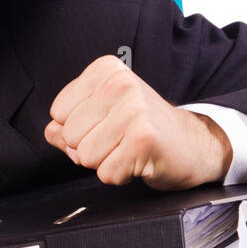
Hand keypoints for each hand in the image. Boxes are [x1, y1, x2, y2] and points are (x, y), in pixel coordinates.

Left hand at [44, 55, 232, 189]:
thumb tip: (53, 132)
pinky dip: (121, 175)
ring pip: (85, 156)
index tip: (106, 124)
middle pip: (70, 136)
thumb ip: (66, 124)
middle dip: (90, 148)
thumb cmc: (142, 129)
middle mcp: (120, 84)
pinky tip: (139, 160)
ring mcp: (134, 110)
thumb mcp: (101, 116)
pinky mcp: (144, 139)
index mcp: (106, 71)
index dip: (77, 129)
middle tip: (120, 140)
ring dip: (106, 162)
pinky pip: (107, 173)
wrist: (193, 144)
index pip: (58, 112)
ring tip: (129, 149)